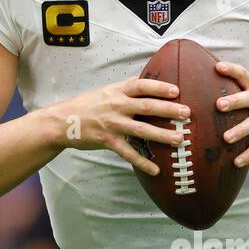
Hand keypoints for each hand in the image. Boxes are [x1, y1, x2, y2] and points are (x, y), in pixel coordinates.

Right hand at [49, 76, 190, 175]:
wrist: (62, 121)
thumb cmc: (87, 105)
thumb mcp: (106, 91)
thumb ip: (126, 88)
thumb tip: (146, 79)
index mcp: (117, 91)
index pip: (141, 85)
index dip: (159, 87)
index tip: (177, 90)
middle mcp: (116, 106)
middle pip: (146, 107)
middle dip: (168, 110)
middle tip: (186, 113)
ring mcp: (112, 124)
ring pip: (141, 130)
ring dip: (162, 135)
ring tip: (179, 139)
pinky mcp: (107, 141)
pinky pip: (128, 153)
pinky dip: (142, 162)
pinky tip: (156, 170)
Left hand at [214, 61, 248, 167]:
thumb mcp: (245, 95)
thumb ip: (226, 89)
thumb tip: (192, 81)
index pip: (244, 75)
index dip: (232, 70)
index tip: (218, 67)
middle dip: (236, 101)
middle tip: (219, 105)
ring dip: (241, 130)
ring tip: (226, 138)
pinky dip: (248, 155)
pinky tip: (236, 162)